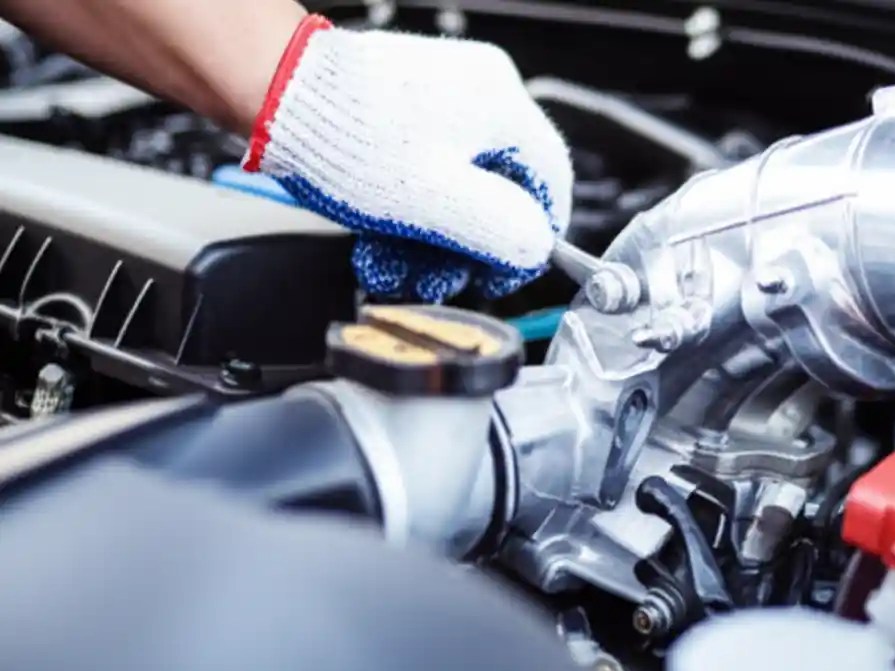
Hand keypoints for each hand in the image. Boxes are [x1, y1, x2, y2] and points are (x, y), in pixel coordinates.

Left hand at [243, 15, 571, 301]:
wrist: (272, 94)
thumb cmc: (347, 137)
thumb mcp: (440, 204)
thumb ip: (505, 233)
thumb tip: (535, 250)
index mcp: (502, 104)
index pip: (550, 182)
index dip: (533, 238)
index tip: (506, 274)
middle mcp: (477, 95)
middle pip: (499, 191)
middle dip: (467, 248)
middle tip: (441, 281)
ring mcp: (437, 104)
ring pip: (456, 191)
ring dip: (432, 243)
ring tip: (400, 272)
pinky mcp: (400, 115)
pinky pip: (422, 178)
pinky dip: (407, 218)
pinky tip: (381, 249)